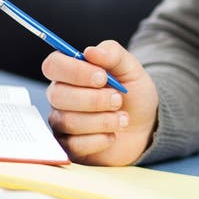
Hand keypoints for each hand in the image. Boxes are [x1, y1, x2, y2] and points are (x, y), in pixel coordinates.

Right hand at [43, 40, 158, 165]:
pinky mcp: (69, 147)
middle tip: (118, 100)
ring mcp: (62, 122)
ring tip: (123, 118)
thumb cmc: (133, 94)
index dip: (75, 71)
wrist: (145, 126)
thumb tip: (90, 51)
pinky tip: (112, 135)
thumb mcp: (130, 69)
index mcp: (71, 72)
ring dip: (101, 120)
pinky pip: (73, 145)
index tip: (102, 77)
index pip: (53, 65)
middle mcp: (61, 96)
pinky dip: (99, 140)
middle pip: (58, 95)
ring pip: (68, 121)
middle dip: (94, 99)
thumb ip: (113, 54)